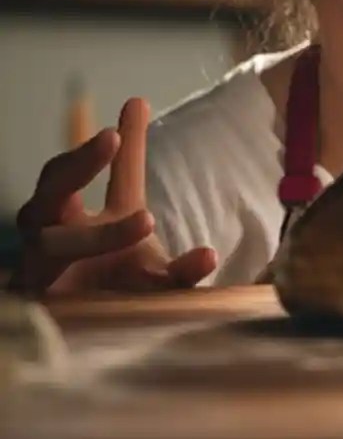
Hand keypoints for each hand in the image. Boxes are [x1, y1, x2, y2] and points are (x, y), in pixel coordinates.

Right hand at [8, 98, 216, 295]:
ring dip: (97, 232)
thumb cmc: (113, 291)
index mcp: (94, 216)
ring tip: (145, 220)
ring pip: (54, 242)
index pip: (114, 174)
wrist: (72, 338)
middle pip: (56, 188)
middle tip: (111, 138)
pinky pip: (51, 292)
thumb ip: (182, 267)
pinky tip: (95, 290)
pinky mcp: (35, 298)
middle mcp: (57, 230)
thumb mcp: (153, 278)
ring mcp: (40, 262)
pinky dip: (80, 290)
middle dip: (80, 161)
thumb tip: (211, 256)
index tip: (139, 101)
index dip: (127, 140)